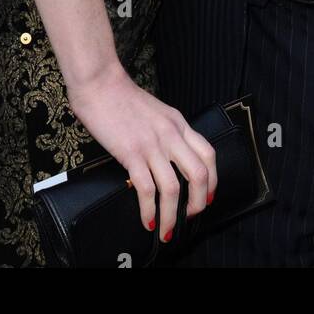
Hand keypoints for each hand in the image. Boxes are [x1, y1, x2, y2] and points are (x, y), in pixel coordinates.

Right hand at [68, 66, 217, 241]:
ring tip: (167, 230)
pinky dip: (149, 210)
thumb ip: (165, 132)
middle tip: (190, 216)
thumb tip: (166, 158)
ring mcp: (152, 144)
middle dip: (198, 202)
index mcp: (178, 123)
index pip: (208, 154)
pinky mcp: (131, 153)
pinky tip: (147, 219)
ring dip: (172, 216)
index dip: (212, 180)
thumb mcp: (156, 112)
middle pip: (199, 174)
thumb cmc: (122, 97)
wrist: (100, 83)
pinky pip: (147, 189)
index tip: (208, 196)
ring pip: (174, 188)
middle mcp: (171, 134)